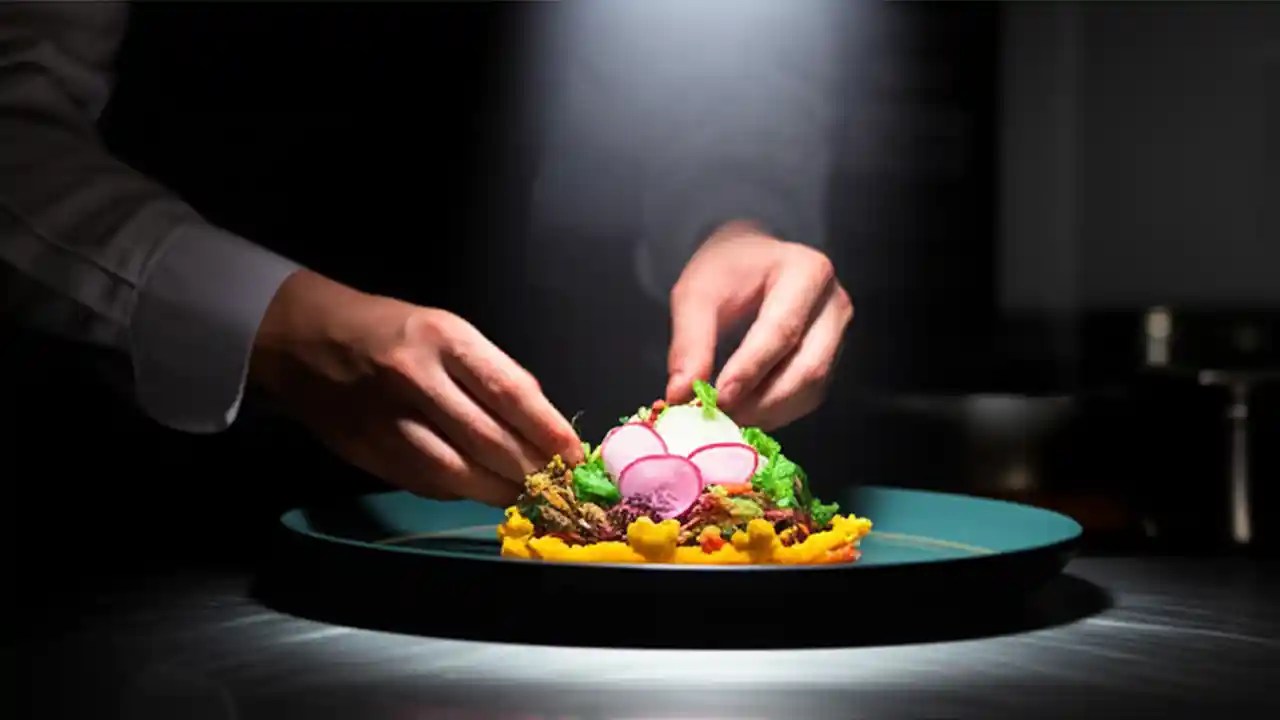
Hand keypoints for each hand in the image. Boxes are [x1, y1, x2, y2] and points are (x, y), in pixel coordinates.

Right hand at [249, 270, 582, 505]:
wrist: (305, 338)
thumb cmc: (392, 330)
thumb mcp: (447, 330)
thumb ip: (490, 374)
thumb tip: (541, 423)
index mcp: (444, 339)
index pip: (510, 393)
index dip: (549, 431)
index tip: (576, 455)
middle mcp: (416, 379)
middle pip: (489, 441)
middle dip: (532, 470)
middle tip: (560, 485)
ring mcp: (388, 421)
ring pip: (458, 473)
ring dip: (500, 491)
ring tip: (528, 495)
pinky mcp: (369, 453)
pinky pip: (427, 483)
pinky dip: (461, 492)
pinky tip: (482, 490)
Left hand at [665, 221, 852, 429]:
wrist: (751, 260)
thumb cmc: (725, 271)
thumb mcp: (697, 294)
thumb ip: (690, 342)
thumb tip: (681, 395)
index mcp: (806, 271)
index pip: (781, 330)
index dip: (750, 369)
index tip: (719, 398)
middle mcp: (834, 303)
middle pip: (806, 366)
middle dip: (761, 400)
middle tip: (720, 417)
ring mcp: (839, 333)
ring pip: (811, 387)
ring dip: (768, 412)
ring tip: (728, 418)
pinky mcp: (833, 357)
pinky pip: (811, 396)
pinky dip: (777, 412)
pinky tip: (747, 413)